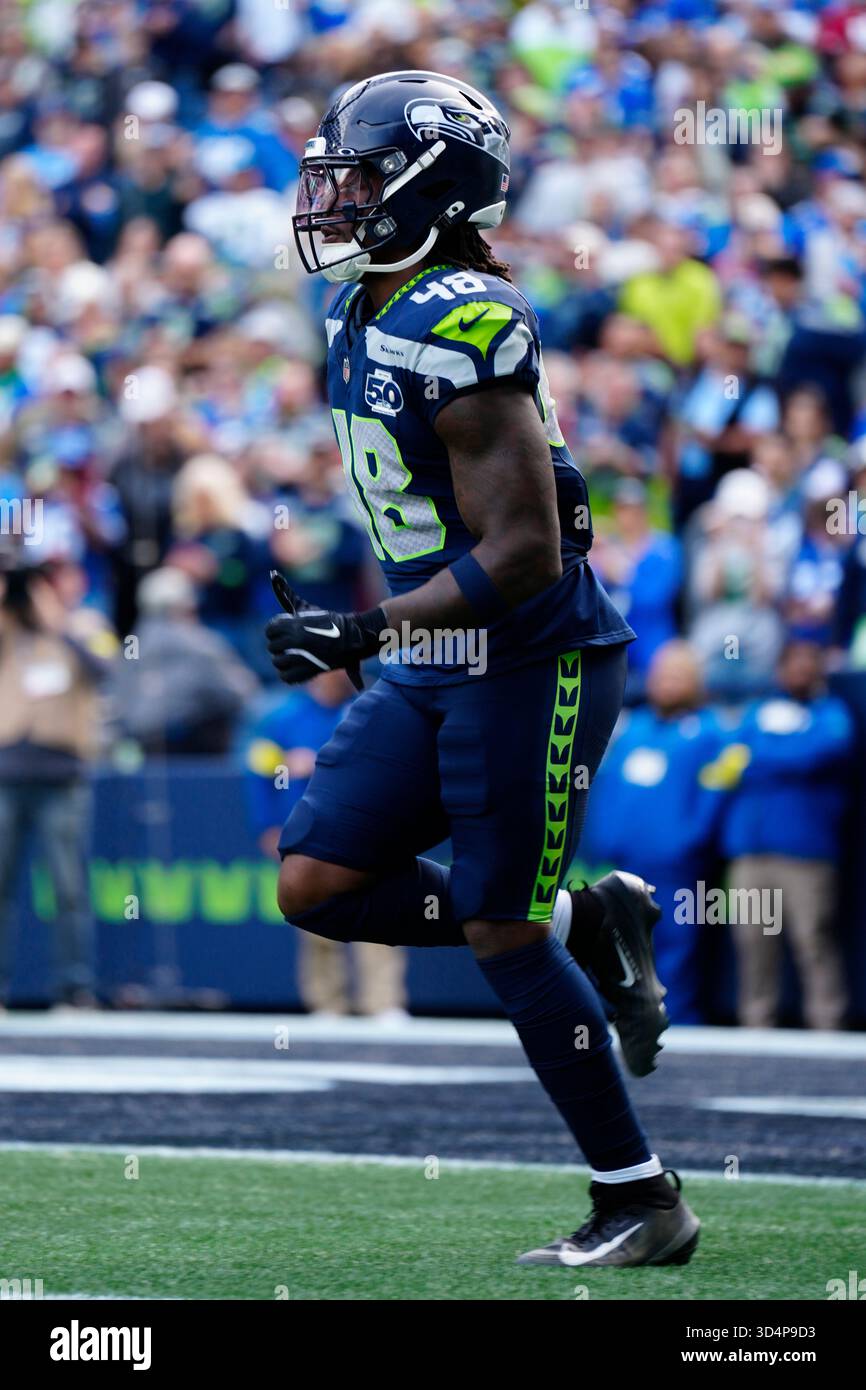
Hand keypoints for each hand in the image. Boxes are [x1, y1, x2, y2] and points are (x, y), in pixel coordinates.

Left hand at [265, 574, 383, 688]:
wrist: (353, 637)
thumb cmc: (331, 621)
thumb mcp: (308, 608)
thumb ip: (288, 595)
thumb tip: (273, 575)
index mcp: (295, 624)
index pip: (270, 630)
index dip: (274, 631)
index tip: (282, 633)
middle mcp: (296, 640)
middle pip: (272, 647)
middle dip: (279, 646)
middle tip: (288, 646)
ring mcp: (301, 656)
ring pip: (277, 662)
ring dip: (282, 660)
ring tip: (290, 657)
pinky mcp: (309, 671)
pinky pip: (286, 677)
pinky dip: (288, 674)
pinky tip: (294, 668)